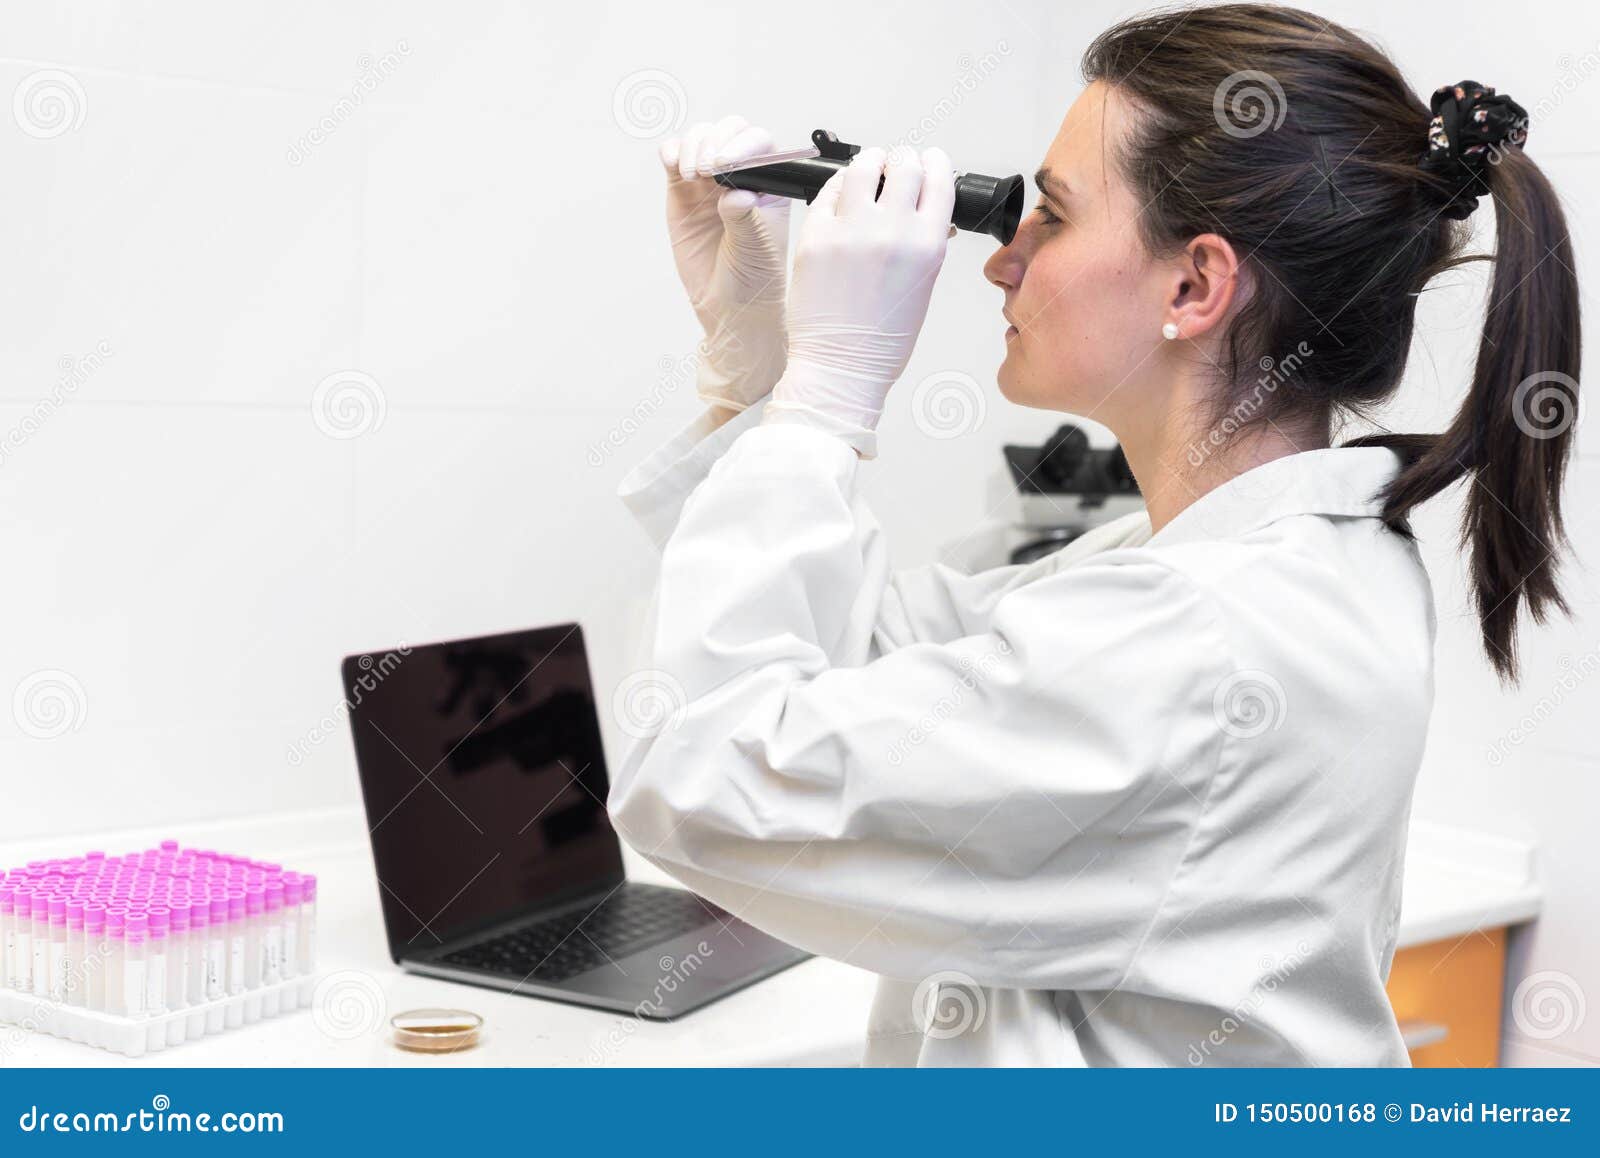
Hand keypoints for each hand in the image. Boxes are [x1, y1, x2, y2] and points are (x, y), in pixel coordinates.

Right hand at [661, 115, 790, 410]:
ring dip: (691, 146)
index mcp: (769, 183)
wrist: (729, 306)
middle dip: (713, 142)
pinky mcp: (682, 191)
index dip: (741, 146)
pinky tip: (672, 166)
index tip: (726, 166)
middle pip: (728, 131)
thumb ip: (746, 219)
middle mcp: (740, 175)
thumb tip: (737, 194)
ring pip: (699, 138)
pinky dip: (670, 152)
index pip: (759, 145)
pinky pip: (674, 158)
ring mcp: (709, 181)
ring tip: (691, 175)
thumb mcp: (756, 250)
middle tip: (706, 172)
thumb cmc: (754, 278)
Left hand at [762, 146, 954, 457]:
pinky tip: (842, 192)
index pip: (938, 179)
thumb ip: (925, 243)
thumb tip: (926, 212)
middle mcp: (891, 230)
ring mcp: (850, 230)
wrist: (842, 366)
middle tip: (897, 162)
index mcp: (926, 244)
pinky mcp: (816, 236)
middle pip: (903, 163)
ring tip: (868, 167)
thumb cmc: (883, 339)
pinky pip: (828, 192)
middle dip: (903, 158)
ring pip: (862, 166)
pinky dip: (838, 185)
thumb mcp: (922, 287)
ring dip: (870, 161)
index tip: (929, 160)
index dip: (934, 162)